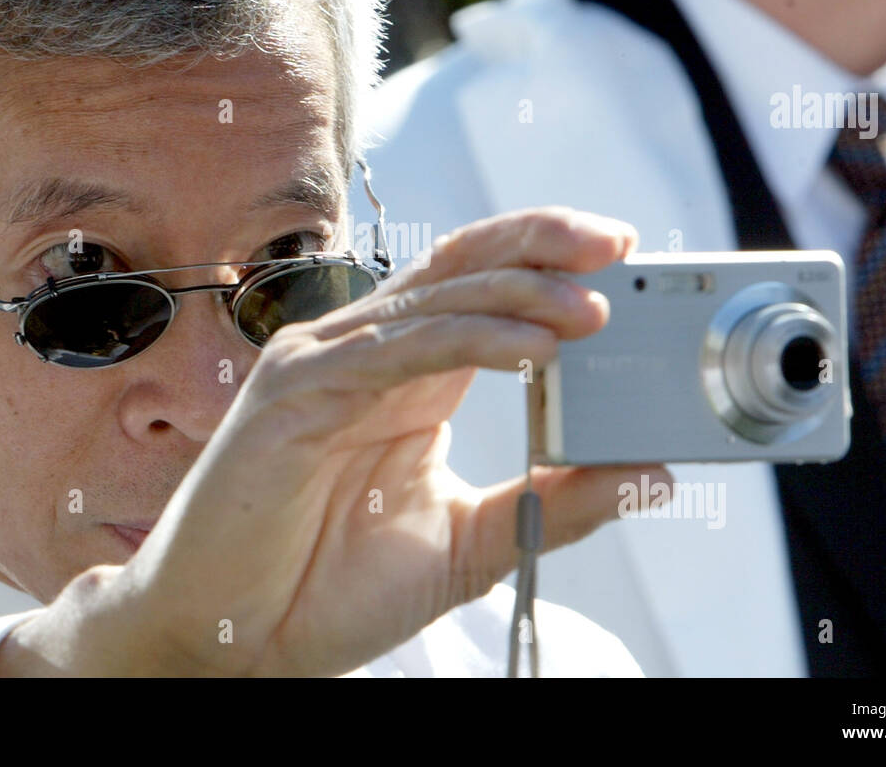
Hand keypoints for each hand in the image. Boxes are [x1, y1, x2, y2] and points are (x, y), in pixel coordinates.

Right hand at [0, 207, 667, 675]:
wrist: (235, 641)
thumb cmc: (329, 586)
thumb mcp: (470, 542)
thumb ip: (554, 503)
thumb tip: (649, 472)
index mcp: (410, 379)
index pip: (481, 287)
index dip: (546, 259)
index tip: (623, 255)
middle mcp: (368, 355)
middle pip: (461, 265)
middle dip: (543, 244)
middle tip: (619, 245)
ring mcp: (326, 365)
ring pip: (433, 297)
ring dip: (518, 294)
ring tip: (591, 309)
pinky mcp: (295, 392)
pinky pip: (395, 348)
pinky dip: (467, 339)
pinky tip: (531, 348)